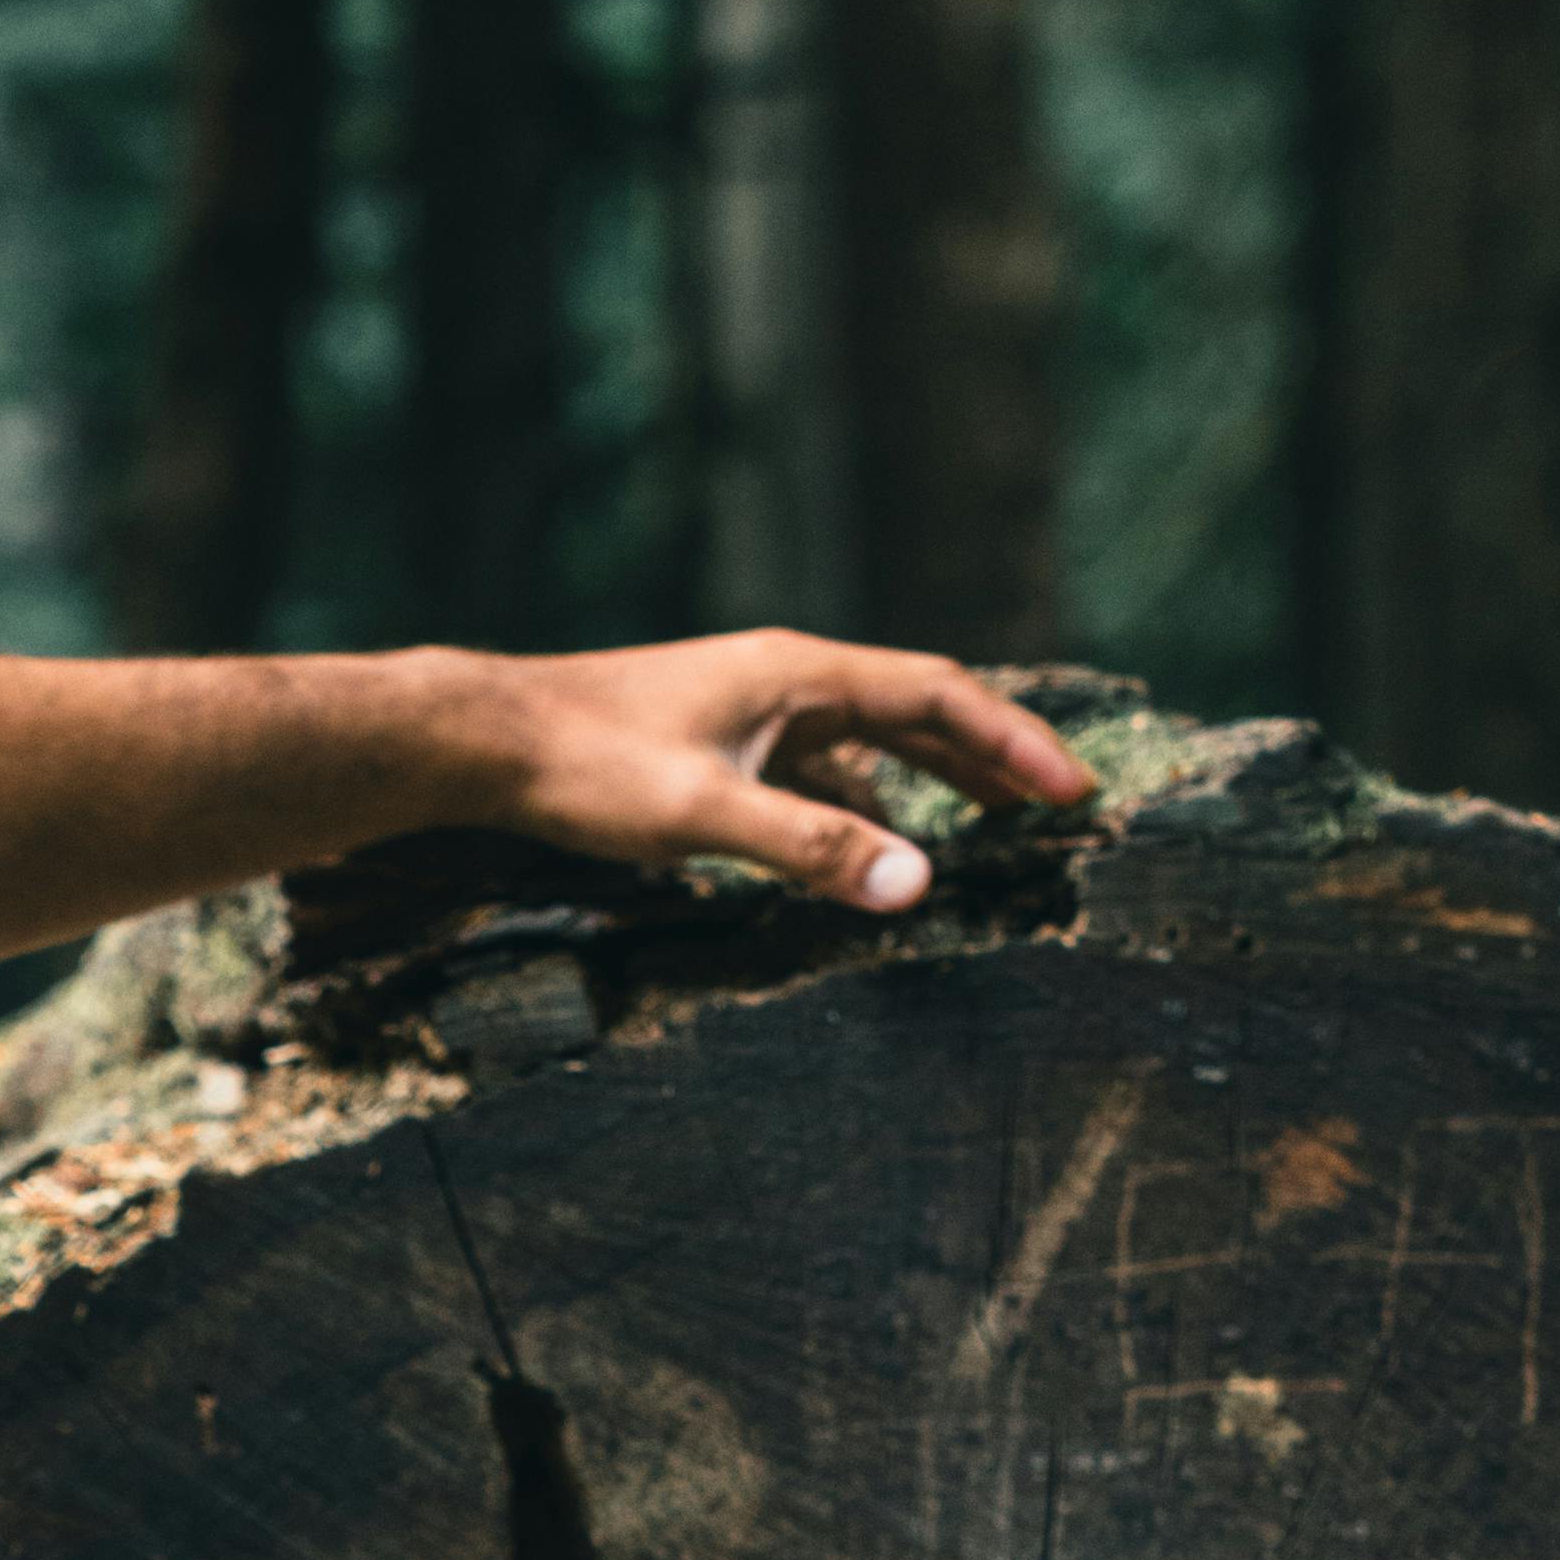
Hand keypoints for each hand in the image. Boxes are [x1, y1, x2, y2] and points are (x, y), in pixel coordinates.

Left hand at [473, 629, 1097, 914]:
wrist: (487, 739)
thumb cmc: (586, 765)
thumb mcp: (704, 814)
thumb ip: (811, 848)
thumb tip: (917, 884)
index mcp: (800, 675)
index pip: (939, 697)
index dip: (1013, 744)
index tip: (1072, 792)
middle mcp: (786, 680)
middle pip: (917, 713)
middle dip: (991, 759)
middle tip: (1056, 808)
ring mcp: (753, 711)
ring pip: (869, 744)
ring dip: (931, 784)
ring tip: (988, 831)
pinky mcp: (718, 744)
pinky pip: (816, 772)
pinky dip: (859, 807)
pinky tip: (870, 851)